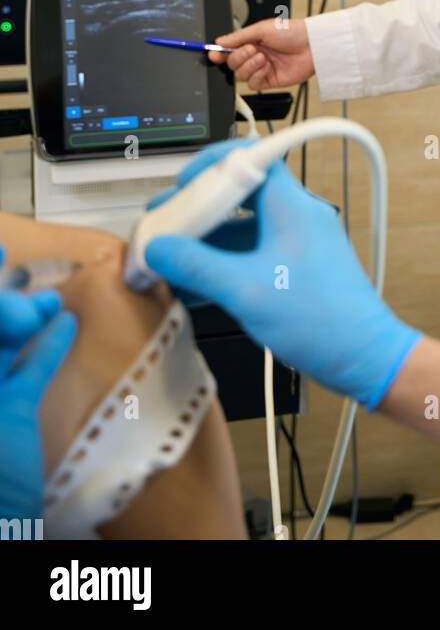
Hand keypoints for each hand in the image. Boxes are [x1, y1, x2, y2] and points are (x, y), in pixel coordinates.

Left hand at [0, 247, 76, 520]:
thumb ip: (0, 349)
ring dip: (25, 314)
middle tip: (18, 281)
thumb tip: (26, 314)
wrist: (3, 527)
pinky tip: (64, 325)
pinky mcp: (13, 417)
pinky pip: (29, 371)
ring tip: (48, 297)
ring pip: (2, 342)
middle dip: (2, 298)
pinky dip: (48, 346)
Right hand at [143, 160, 421, 409]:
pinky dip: (222, 263)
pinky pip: (251, 254)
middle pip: (239, 194)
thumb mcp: (246, 291)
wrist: (362, 356)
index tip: (184, 182)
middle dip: (198, 208)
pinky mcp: (294, 269)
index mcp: (291, 206)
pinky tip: (192, 283)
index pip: (252, 158)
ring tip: (170, 256)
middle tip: (165, 223)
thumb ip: (197, 267)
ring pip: (242, 228)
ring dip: (206, 241)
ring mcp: (296, 243)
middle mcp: (295, 217)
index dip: (213, 164)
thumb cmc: (322, 320)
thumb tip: (158, 249)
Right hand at [209, 17, 313, 90]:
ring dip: (249, 66)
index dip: (219, 54)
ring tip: (263, 58)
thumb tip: (219, 42)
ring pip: (240, 75)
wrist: (311, 45)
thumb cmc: (291, 32)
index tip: (214, 55)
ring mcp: (261, 69)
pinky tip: (267, 67)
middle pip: (232, 64)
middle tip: (252, 49)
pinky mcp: (269, 81)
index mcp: (250, 41)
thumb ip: (238, 36)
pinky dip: (257, 75)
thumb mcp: (261, 29)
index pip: (228, 50)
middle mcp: (254, 56)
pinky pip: (253, 84)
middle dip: (239, 57)